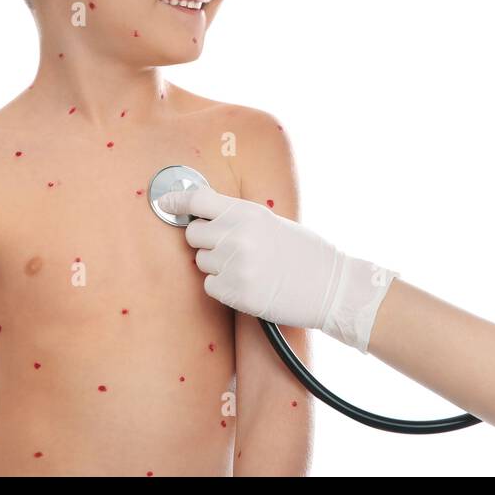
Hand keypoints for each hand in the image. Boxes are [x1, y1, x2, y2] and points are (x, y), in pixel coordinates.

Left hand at [156, 185, 400, 353]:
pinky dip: (223, 287)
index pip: (199, 201)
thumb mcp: (272, 222)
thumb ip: (237, 218)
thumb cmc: (303, 253)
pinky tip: (248, 284)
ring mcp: (235, 265)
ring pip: (201, 262)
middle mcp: (238, 236)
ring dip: (217, 265)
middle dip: (205, 241)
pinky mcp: (236, 293)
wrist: (330, 286)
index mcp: (248, 213)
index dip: (177, 201)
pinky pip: (210, 286)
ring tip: (248, 268)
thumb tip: (201, 216)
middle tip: (230, 247)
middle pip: (193, 235)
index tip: (163, 203)